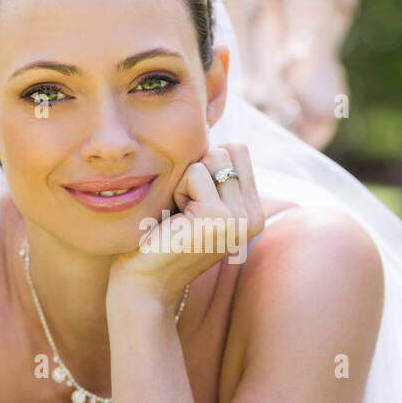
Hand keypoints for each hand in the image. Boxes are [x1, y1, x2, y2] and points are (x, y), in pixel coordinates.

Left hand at [108, 142, 264, 312]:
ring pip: (212, 158)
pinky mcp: (219, 217)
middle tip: (184, 209)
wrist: (146, 283)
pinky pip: (194, 173)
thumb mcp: (198, 202)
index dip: (207, 165)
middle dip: (198, 171)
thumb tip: (210, 119)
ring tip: (179, 215)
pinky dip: (177, 191)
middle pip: (229, 149)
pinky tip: (173, 221)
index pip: (238, 150)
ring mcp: (240, 218)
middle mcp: (255, 216)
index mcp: (255, 211)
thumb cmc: (162, 238)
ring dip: (186, 181)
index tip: (193, 202)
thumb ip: (215, 174)